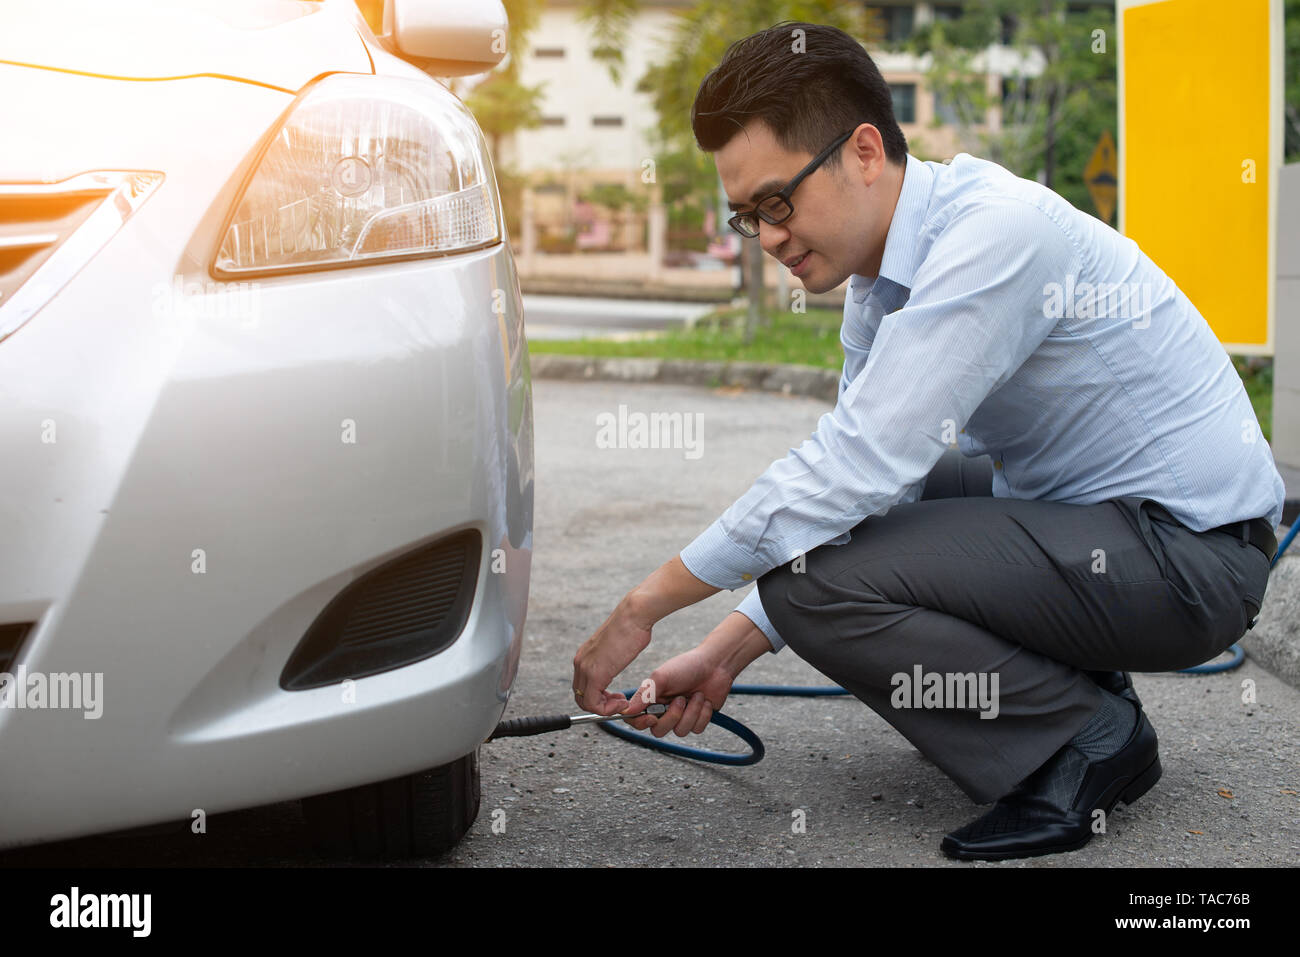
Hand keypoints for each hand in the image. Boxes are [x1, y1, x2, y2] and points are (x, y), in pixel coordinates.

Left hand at [572, 596, 653, 716]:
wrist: (634, 615)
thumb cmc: (631, 627)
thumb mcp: (615, 647)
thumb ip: (610, 659)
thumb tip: (615, 664)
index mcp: (584, 656)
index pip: (582, 687)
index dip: (599, 698)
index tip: (616, 697)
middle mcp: (580, 662)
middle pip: (581, 697)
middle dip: (601, 705)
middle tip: (620, 702)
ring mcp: (585, 668)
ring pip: (585, 703)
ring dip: (605, 708)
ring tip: (622, 702)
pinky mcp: (595, 674)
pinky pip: (593, 704)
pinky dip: (607, 709)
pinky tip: (622, 701)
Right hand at [619, 646, 734, 737]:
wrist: (715, 665)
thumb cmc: (687, 666)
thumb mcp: (662, 677)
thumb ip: (644, 695)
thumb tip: (626, 711)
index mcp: (651, 699)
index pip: (636, 719)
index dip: (641, 723)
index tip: (652, 717)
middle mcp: (664, 710)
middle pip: (658, 731)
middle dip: (673, 716)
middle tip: (681, 698)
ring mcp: (682, 717)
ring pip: (680, 731)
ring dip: (692, 712)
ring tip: (697, 695)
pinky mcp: (698, 720)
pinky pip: (697, 729)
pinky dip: (703, 714)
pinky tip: (705, 700)